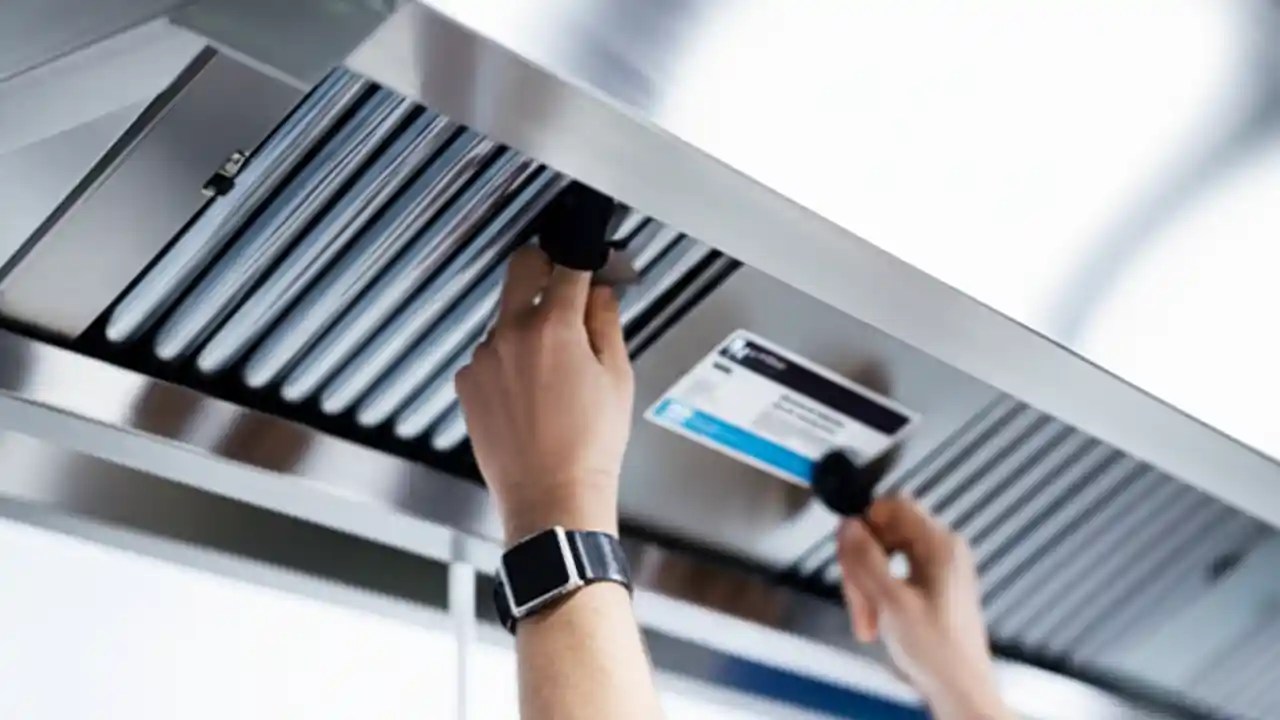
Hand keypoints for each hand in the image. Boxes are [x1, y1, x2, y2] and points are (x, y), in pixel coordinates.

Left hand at [457, 247, 633, 543]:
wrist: (551, 496)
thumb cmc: (588, 446)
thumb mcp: (617, 376)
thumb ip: (606, 322)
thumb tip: (600, 292)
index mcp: (553, 327)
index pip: (566, 265)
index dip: (582, 261)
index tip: (587, 264)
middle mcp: (510, 334)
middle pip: (521, 270)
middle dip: (543, 269)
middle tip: (561, 285)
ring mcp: (483, 358)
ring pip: (505, 318)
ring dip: (526, 326)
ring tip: (552, 369)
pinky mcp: (467, 383)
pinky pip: (490, 354)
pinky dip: (507, 360)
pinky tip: (530, 392)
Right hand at [838, 498, 1011, 719]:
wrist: (960, 689)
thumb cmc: (937, 651)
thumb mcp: (891, 601)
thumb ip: (865, 559)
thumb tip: (847, 525)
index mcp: (940, 544)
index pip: (893, 505)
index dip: (866, 524)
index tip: (849, 551)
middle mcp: (943, 549)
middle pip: (885, 533)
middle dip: (862, 566)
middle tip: (857, 599)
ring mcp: (939, 568)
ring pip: (885, 556)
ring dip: (868, 584)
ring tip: (868, 619)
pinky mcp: (933, 586)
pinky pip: (896, 574)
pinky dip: (880, 594)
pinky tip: (878, 619)